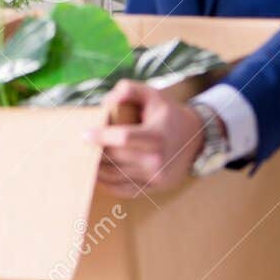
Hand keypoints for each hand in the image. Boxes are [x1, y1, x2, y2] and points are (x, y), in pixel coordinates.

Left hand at [87, 79, 205, 196]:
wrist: (197, 138)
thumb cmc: (169, 114)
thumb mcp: (153, 95)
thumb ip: (130, 89)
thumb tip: (107, 101)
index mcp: (157, 135)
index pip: (124, 137)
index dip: (101, 136)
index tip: (84, 134)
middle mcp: (157, 159)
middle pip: (116, 157)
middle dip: (96, 152)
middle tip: (82, 146)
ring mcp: (156, 176)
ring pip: (116, 176)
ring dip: (97, 169)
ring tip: (88, 160)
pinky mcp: (154, 187)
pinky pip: (124, 190)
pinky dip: (108, 185)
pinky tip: (99, 176)